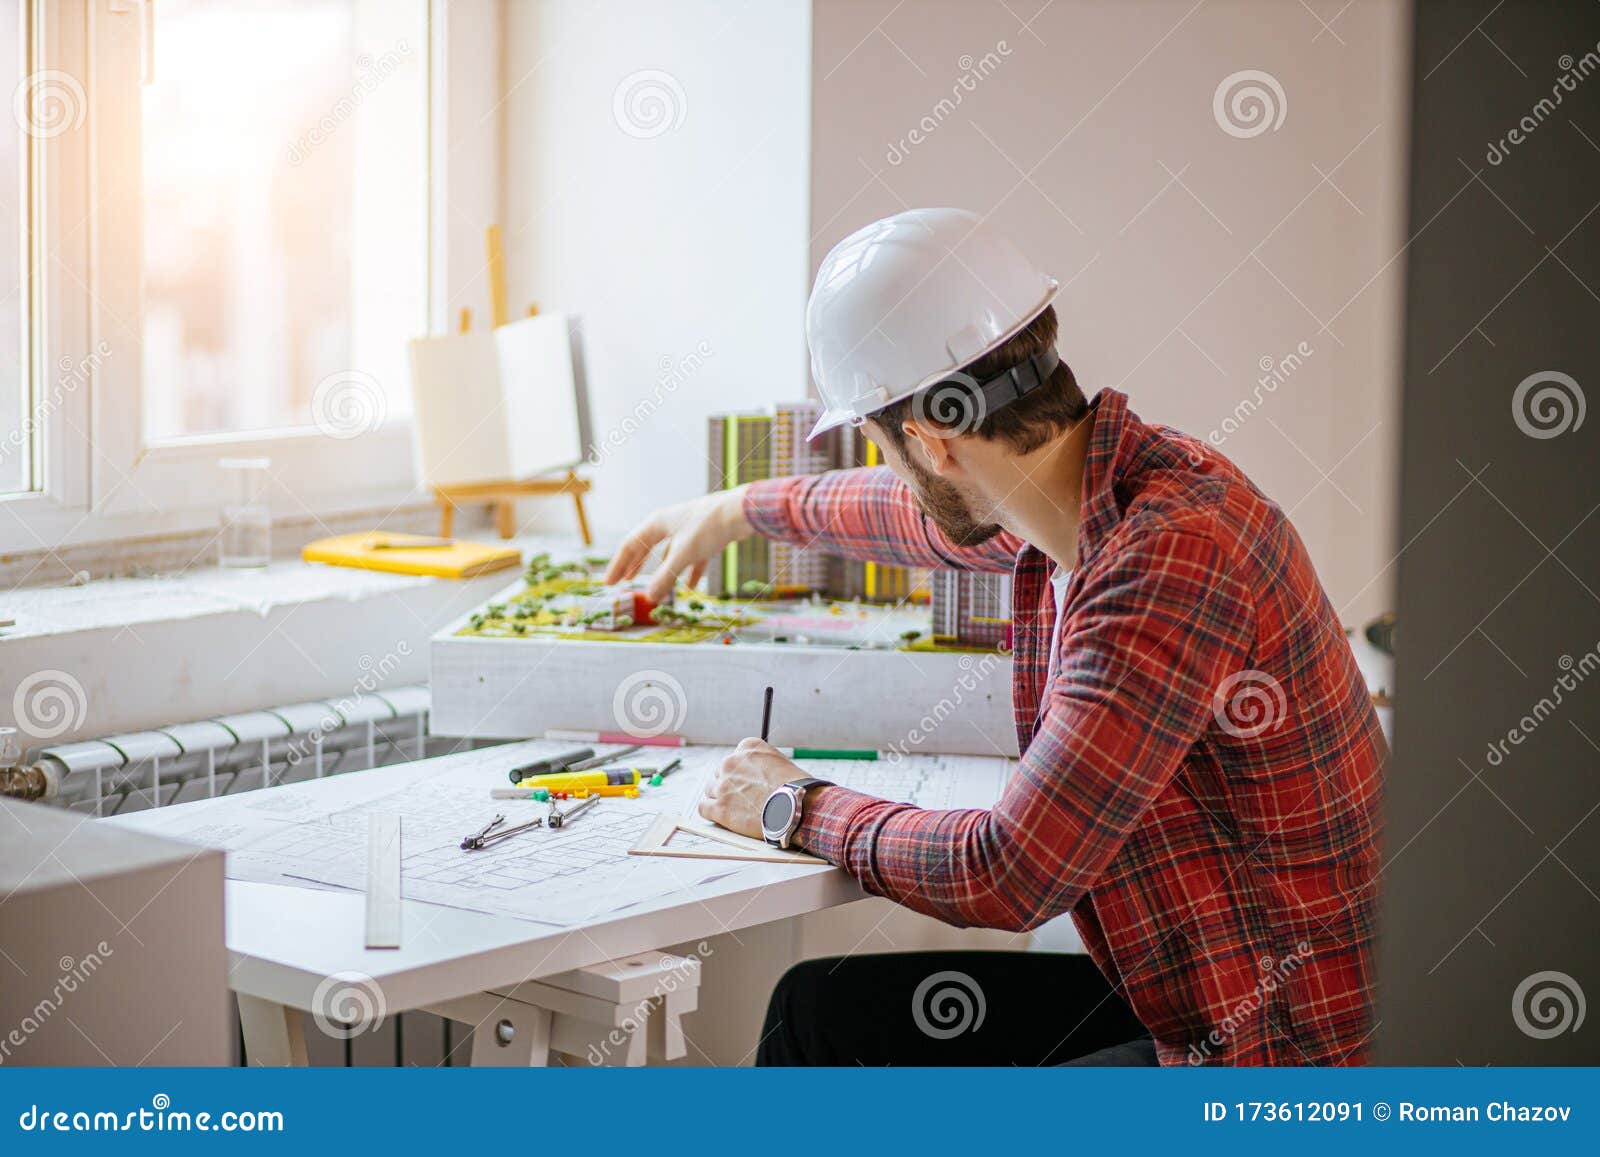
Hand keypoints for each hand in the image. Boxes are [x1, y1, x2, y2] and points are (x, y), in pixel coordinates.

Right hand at [605, 487, 754, 603]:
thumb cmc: (708, 527)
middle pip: (645, 547)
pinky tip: (690, 586)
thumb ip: (665, 576)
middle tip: (623, 581)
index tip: (609, 582)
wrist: (741, 512)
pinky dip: (688, 572)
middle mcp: (670, 523)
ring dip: (660, 570)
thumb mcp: (684, 553)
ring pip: (668, 553)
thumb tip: (650, 598)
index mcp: (657, 523)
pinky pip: (691, 557)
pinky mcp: (705, 536)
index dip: (618, 565)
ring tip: (652, 586)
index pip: (630, 545)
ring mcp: (688, 529)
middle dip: (634, 565)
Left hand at [698, 738, 804, 838]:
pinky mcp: (719, 808)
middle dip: (730, 785)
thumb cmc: (796, 788)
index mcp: (747, 748)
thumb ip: (762, 764)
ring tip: (736, 809)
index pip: (735, 758)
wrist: (797, 808)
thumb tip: (757, 775)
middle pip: (720, 773)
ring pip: (711, 790)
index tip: (749, 783)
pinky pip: (703, 807)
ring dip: (720, 799)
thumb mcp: (781, 763)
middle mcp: (731, 762)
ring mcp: (723, 785)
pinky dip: (711, 812)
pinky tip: (721, 816)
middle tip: (743, 798)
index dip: (741, 773)